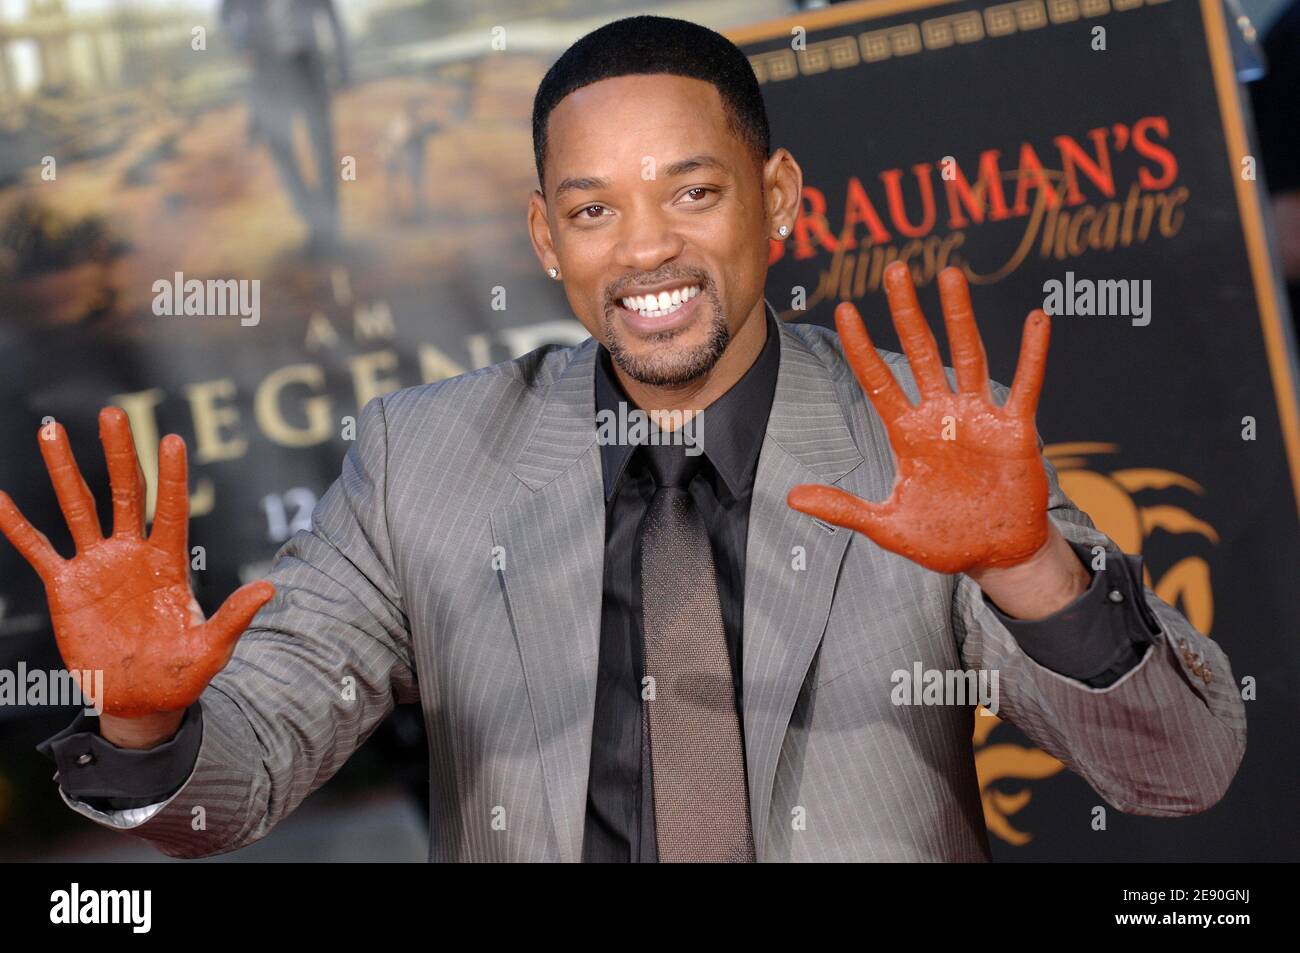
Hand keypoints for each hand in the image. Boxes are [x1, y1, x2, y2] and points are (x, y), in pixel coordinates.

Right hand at [0, 408, 274, 719]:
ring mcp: (98, 566)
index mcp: (171, 563)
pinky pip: (38, 549)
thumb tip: (269, 589)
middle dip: (120, 453)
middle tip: (112, 412)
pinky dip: (17, 525)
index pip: (172, 509)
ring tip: (50, 430)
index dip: (173, 476)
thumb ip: (234, 617)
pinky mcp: (66, 587)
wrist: (142, 701)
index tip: (173, 439)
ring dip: (64, 470)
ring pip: (79, 508)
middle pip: (126, 492)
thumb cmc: (182, 672)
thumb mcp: (212, 648)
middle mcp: (133, 554)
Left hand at [787, 262, 1050, 575]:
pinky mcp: (1015, 432)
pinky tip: (1037, 319)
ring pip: (968, 355)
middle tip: (895, 270)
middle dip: (907, 312)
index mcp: (908, 434)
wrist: (995, 556)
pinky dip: (1033, 354)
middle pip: (920, 352)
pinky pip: (1027, 386)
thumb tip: (792, 497)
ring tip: (950, 274)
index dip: (860, 347)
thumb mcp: (887, 527)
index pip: (878, 380)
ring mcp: (978, 419)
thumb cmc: (943, 539)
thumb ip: (843, 508)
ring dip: (960, 316)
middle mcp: (940, 416)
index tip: (844, 309)